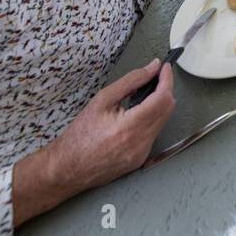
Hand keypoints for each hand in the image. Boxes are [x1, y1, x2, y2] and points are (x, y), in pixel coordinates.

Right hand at [49, 62, 176, 191]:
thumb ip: (131, 81)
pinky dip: (150, 120)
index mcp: (129, 127)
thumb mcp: (102, 100)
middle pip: (167, 110)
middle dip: (164, 90)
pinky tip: (136, 116)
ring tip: (141, 97)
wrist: (67, 168)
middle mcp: (140, 143)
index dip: (167, 80)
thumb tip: (152, 68)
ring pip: (163, 121)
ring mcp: (142, 153)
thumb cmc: (79, 135)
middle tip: (154, 78)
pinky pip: (154, 133)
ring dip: (158, 105)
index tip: (165, 67)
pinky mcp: (141, 159)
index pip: (162, 99)